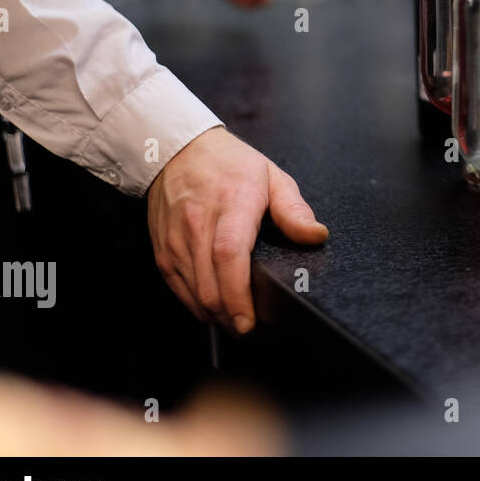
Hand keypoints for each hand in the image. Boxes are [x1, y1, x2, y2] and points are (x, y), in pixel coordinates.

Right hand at [147, 128, 327, 332]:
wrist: (178, 150)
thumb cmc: (229, 163)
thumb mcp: (272, 177)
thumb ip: (295, 210)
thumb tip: (316, 236)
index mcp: (231, 205)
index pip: (229, 256)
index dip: (238, 295)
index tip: (251, 320)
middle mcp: (198, 225)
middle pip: (209, 286)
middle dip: (232, 318)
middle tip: (257, 330)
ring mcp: (176, 241)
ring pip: (193, 294)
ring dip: (217, 317)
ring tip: (241, 323)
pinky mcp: (162, 251)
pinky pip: (179, 290)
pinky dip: (198, 306)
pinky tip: (218, 309)